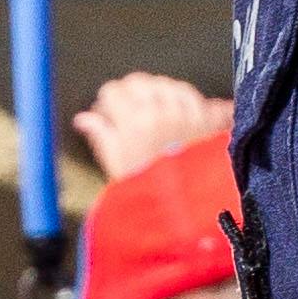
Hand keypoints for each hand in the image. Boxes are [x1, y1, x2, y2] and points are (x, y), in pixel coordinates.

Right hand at [70, 71, 231, 183]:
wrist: (188, 216)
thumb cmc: (149, 196)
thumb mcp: (116, 169)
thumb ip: (102, 137)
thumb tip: (85, 119)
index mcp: (134, 123)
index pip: (114, 92)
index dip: (109, 101)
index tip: (109, 111)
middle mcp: (162, 112)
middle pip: (142, 82)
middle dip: (133, 92)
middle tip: (132, 109)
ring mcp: (190, 115)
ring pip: (172, 86)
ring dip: (165, 94)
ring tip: (162, 114)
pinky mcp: (212, 124)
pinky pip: (206, 101)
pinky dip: (201, 106)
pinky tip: (194, 116)